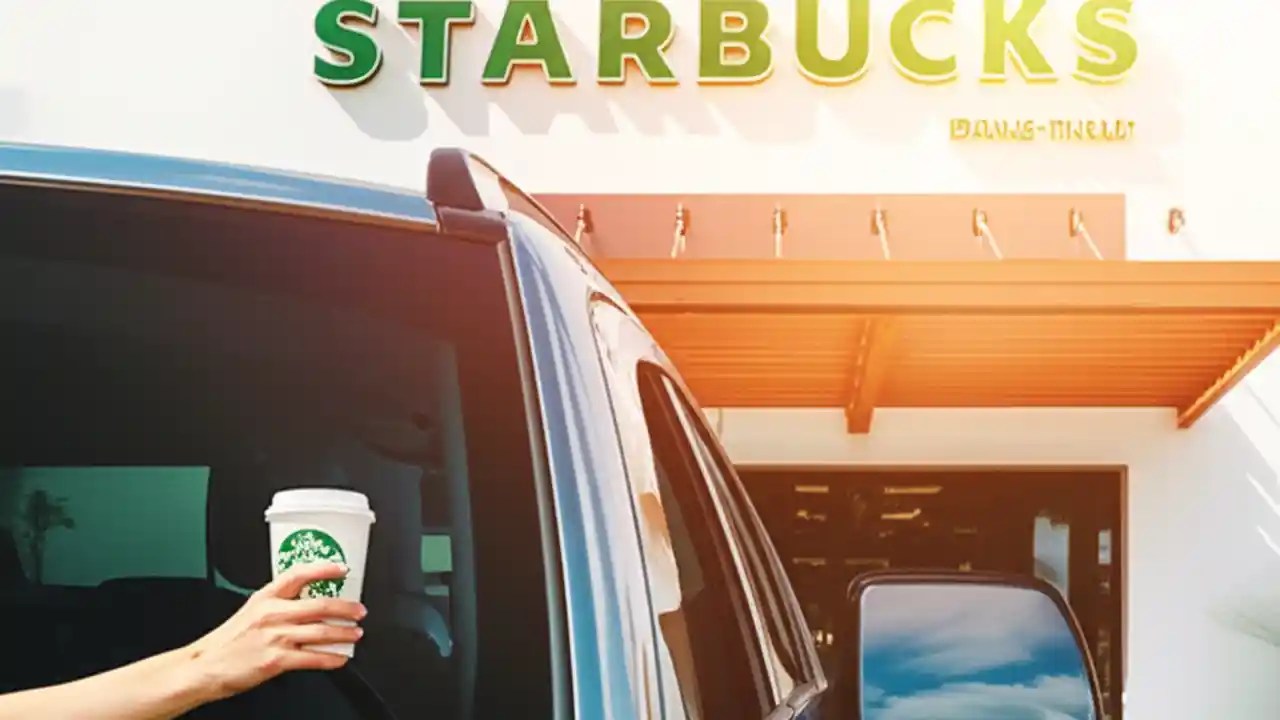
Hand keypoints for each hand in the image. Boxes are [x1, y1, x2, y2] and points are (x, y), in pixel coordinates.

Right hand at [183, 563, 367, 702]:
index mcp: (265, 598)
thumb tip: (308, 603)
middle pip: (319, 606)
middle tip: (359, 610)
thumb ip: (278, 605)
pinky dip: (331, 658)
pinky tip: (340, 658)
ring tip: (356, 634)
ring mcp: (275, 637)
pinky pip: (312, 658)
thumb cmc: (227, 642)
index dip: (323, 569)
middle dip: (346, 608)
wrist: (204, 667)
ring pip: (321, 632)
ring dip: (344, 633)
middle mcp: (272, 614)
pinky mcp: (276, 660)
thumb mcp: (251, 612)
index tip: (342, 569)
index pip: (298, 575)